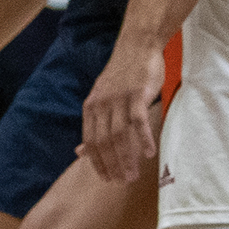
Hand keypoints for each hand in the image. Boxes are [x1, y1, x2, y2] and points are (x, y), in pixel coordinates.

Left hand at [79, 43, 165, 183]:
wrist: (136, 45)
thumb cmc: (121, 75)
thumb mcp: (100, 99)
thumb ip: (92, 125)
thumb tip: (79, 152)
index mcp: (90, 108)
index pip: (90, 142)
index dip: (97, 162)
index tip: (106, 179)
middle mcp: (101, 105)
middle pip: (104, 142)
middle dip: (112, 165)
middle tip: (122, 182)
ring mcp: (118, 100)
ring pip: (120, 136)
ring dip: (127, 158)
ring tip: (133, 175)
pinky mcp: (136, 94)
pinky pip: (138, 122)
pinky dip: (143, 139)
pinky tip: (149, 153)